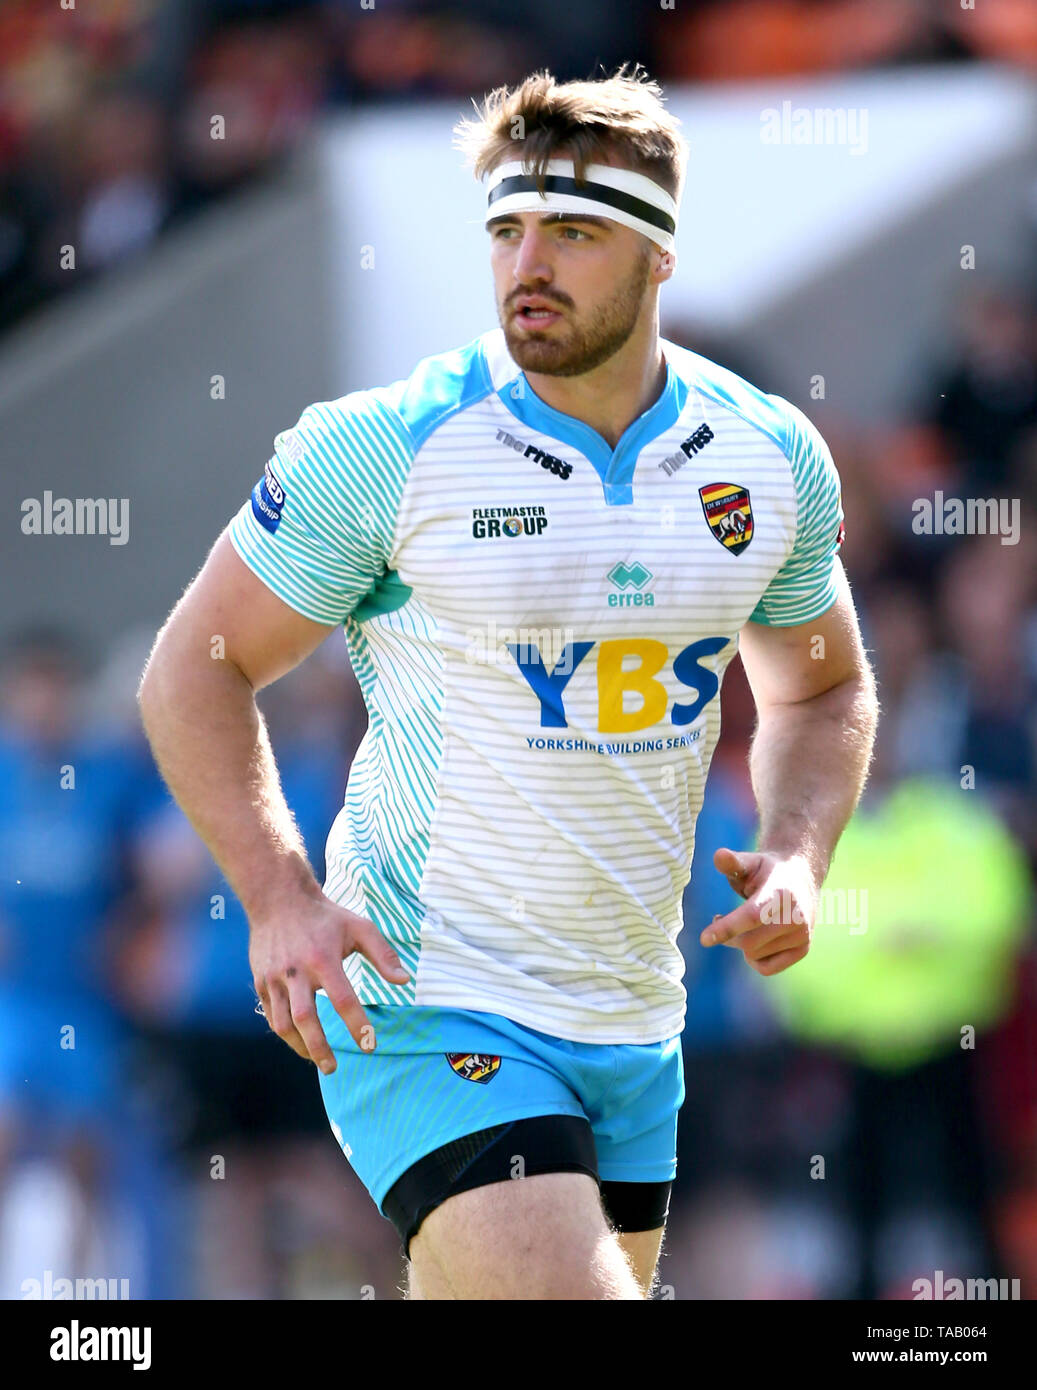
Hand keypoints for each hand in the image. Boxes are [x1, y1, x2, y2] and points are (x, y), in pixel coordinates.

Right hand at [249, 891, 409, 1072]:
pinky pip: (271, 1015)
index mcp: (324, 959)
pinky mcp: (261, 981)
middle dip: (320, 1048)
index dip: (358, 1027)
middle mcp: (296, 972)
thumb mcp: (359, 927)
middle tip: (333, 1068)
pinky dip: (284, 1032)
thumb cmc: (325, 916)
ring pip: (282, 1023)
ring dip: (300, 1046)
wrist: (278, 899)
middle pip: (305, 1019)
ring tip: (317, 1058)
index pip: (343, 1001)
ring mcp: (274, 978)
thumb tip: (404, 981)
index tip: (369, 1046)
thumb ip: (383, 955)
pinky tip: (299, 1039)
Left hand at [698, 847, 817, 975]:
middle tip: (718, 917)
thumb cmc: (767, 870)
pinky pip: (767, 968)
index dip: (727, 928)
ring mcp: (802, 935)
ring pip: (755, 956)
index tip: (704, 939)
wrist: (801, 877)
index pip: (752, 916)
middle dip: (728, 936)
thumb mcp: (751, 862)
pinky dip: (754, 958)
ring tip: (743, 924)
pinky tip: (755, 939)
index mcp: (781, 893)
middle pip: (748, 942)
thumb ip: (733, 862)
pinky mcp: (803, 949)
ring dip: (740, 944)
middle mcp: (796, 917)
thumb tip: (718, 855)